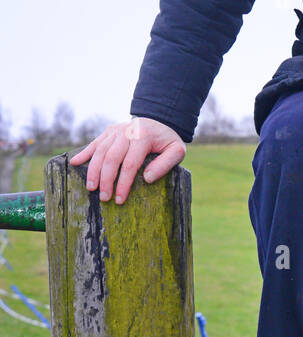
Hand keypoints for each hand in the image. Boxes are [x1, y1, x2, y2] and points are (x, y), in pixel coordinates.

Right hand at [70, 117, 185, 204]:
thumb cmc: (168, 140)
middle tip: (103, 198)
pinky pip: (95, 143)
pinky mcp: (109, 132)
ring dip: (93, 170)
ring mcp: (116, 131)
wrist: (159, 118)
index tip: (119, 199)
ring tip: (91, 188)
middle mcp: (126, 132)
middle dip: (106, 179)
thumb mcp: (177, 150)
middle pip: (112, 158)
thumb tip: (147, 178)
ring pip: (100, 151)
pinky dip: (84, 153)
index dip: (123, 183)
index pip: (130, 164)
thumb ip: (165, 164)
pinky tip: (74, 163)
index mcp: (142, 137)